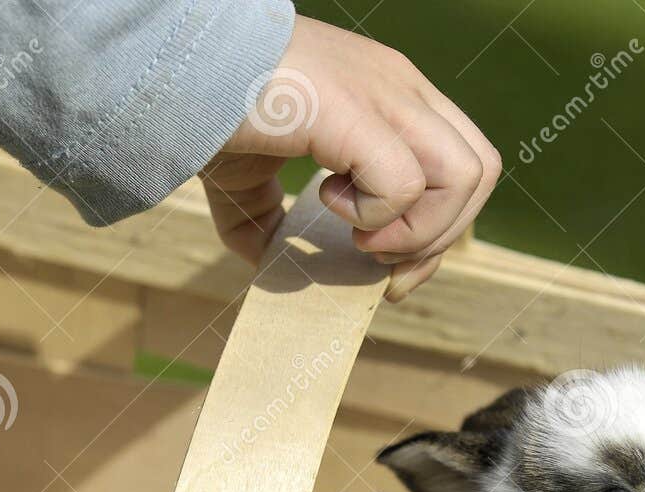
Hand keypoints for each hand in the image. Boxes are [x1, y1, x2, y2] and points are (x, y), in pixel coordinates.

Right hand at [200, 16, 500, 300]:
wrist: (164, 69)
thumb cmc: (203, 110)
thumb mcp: (246, 172)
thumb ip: (267, 215)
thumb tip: (270, 263)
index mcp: (389, 95)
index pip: (463, 166)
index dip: (439, 231)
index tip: (389, 270)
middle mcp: (399, 86)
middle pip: (480, 172)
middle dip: (439, 238)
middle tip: (377, 261)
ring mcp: (384, 92)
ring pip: (465, 176)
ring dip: (416, 230)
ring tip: (356, 234)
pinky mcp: (353, 110)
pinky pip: (405, 183)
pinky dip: (376, 216)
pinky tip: (326, 203)